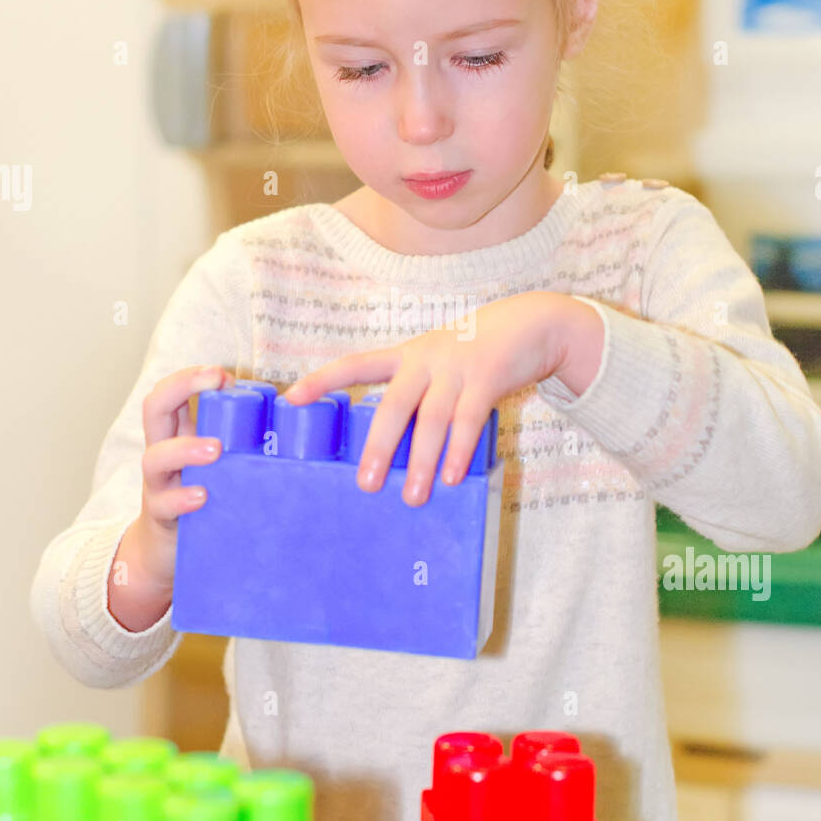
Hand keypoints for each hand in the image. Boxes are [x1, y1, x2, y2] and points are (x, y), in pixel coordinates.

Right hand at [108, 365, 233, 629]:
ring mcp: (159, 485)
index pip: (172, 392)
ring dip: (185, 448)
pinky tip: (202, 497)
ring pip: (154, 458)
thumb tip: (303, 423)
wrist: (167, 554)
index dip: (192, 376)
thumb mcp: (219, 465)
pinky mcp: (161, 517)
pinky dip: (182, 498)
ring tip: (216, 449)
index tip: (223, 375)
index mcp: (179, 435)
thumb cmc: (205, 500)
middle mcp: (163, 453)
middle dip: (181, 386)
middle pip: (154, 409)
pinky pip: (165, 504)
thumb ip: (245, 444)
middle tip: (218, 382)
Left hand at [282, 291, 601, 504]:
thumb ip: (419, 395)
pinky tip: (450, 477)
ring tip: (413, 496)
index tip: (291, 399)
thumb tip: (398, 452)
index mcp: (406, 355)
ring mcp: (456, 367)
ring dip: (421, 461)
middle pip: (393, 404)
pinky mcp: (487, 376)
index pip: (356, 364)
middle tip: (367, 484)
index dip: (323, 381)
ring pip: (432, 419)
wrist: (529, 324)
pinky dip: (458, 451)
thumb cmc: (476, 354)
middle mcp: (425, 359)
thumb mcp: (439, 362)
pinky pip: (469, 419)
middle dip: (378, 446)